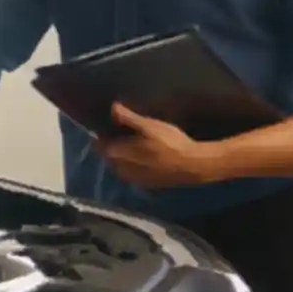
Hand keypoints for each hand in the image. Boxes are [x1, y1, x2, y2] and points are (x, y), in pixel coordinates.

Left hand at [94, 103, 222, 188]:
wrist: (193, 166)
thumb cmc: (170, 143)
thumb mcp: (149, 126)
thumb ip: (128, 118)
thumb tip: (112, 107)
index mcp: (118, 155)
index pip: (99, 146)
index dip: (100, 136)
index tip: (105, 126)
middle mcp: (121, 170)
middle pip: (108, 157)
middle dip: (109, 146)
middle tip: (117, 133)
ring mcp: (133, 179)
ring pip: (118, 166)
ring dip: (120, 156)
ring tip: (129, 144)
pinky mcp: (145, 184)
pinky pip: (130, 173)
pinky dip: (130, 165)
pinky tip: (141, 157)